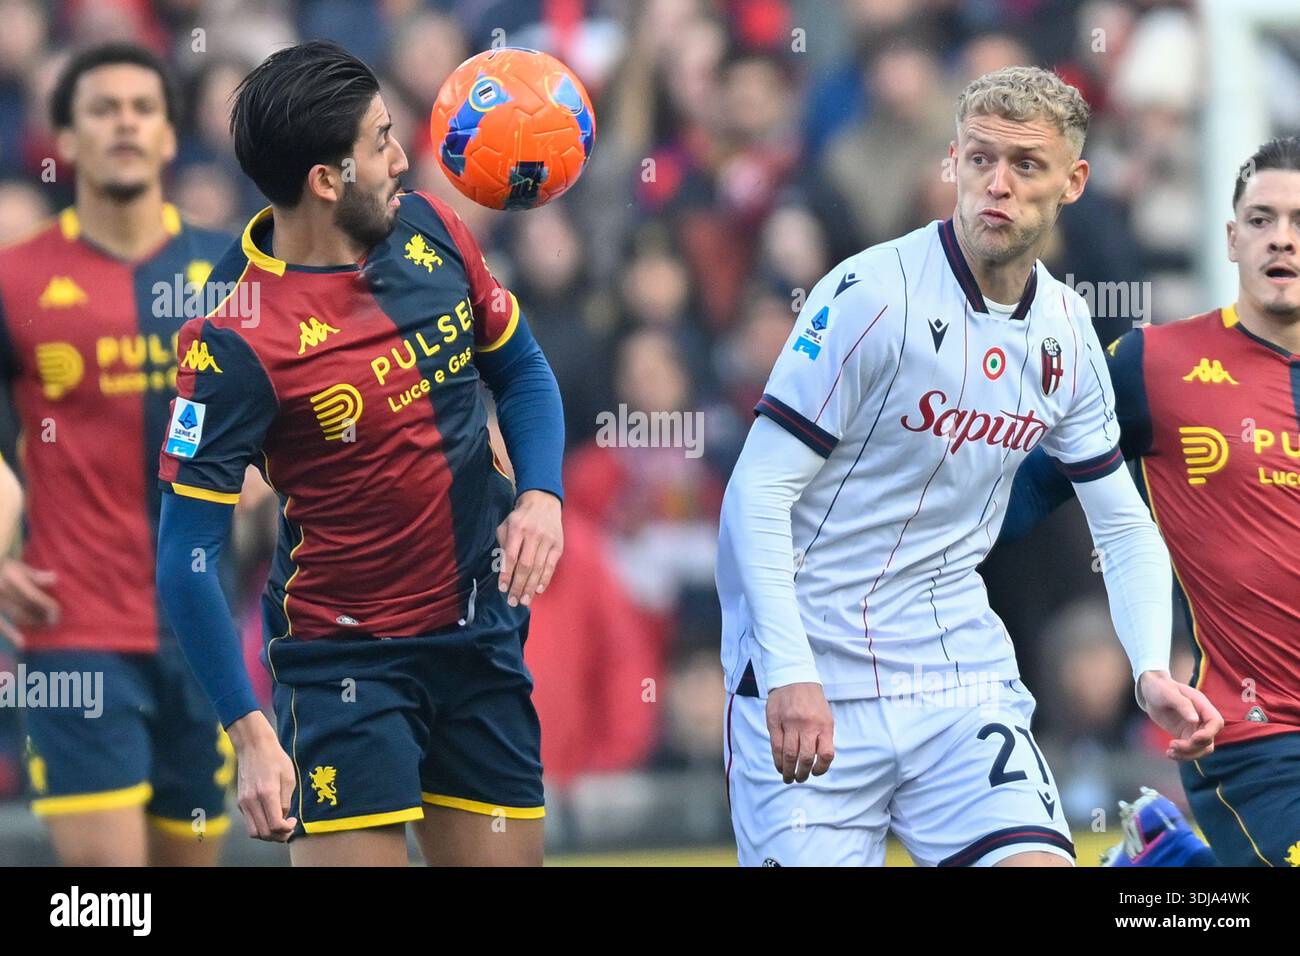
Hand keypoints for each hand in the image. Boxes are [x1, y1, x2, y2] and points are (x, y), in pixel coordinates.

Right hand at [0, 558, 58, 647]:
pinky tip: (21, 643)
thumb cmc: (6, 569)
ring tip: (44, 627)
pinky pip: (0, 624)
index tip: (57, 614)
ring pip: (17, 616)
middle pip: (27, 607)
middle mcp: (3, 589)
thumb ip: (36, 576)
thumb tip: (55, 579)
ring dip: (32, 623)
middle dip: (42, 616)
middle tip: (54, 623)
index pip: (32, 595)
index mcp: (12, 577)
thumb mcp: (19, 567)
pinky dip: (10, 633)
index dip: (47, 606)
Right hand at [226, 711, 297, 841]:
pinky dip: (260, 825)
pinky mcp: (240, 802)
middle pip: (263, 834)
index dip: (287, 830)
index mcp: (266, 794)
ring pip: (253, 832)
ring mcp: (243, 802)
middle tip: (288, 829)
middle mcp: (251, 801)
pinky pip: (249, 822)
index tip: (293, 822)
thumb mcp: (289, 778)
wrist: (253, 746)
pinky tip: (270, 816)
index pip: (275, 825)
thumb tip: (283, 818)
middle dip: (278, 836)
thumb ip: (285, 801)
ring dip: (267, 834)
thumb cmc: (275, 759)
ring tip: (280, 827)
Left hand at [496, 490, 562, 607]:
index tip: (503, 589)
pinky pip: (551, 566)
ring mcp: (548, 540)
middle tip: (513, 601)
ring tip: (524, 600)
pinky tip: (538, 590)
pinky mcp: (558, 545)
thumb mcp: (506, 525)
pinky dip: (545, 579)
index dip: (507, 574)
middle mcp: (534, 535)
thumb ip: (503, 545)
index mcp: (517, 529)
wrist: (543, 502)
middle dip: (518, 585)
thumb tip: (502, 570)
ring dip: (531, 587)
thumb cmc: (520, 517)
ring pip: (539, 568)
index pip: (511, 556)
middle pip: (526, 565)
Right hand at [765, 682, 834, 782]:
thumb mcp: (825, 716)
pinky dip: (777, 760)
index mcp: (824, 725)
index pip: (826, 754)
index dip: (821, 768)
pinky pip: (775, 746)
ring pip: (788, 754)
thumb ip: (823, 737)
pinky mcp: (774, 722)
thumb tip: (818, 761)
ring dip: (788, 770)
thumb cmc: (812, 701)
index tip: (815, 772)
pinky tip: (779, 766)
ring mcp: (790, 723)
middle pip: (805, 757)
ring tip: (788, 777)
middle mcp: (808, 725)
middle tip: (799, 779)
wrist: (793, 677)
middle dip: (802, 774)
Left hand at [1138, 670, 1222, 760]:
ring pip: (1201, 749)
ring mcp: (1194, 728)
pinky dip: (1181, 755)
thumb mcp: (1169, 693)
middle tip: (1173, 744)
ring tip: (1170, 751)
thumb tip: (1195, 720)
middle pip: (1208, 740)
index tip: (1194, 738)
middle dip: (1193, 747)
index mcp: (1202, 706)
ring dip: (1188, 754)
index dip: (1208, 733)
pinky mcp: (1185, 735)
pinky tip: (1169, 753)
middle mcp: (1201, 719)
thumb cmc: (1160, 688)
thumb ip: (1183, 705)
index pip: (1216, 722)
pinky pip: (1189, 750)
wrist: (1151, 690)